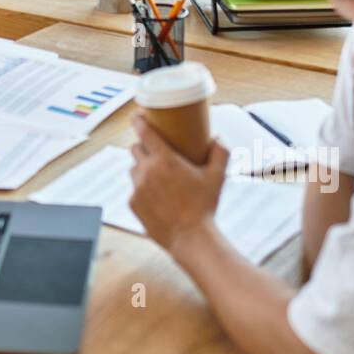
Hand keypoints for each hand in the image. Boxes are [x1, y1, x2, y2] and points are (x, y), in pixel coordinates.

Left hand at [129, 112, 227, 252]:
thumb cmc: (204, 206)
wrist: (191, 238)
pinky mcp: (133, 203)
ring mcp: (137, 188)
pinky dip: (142, 188)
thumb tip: (218, 138)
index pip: (144, 132)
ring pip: (133, 169)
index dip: (138, 120)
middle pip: (135, 149)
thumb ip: (220, 153)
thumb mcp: (217, 177)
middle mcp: (146, 171)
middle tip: (154, 149)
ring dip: (142, 167)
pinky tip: (155, 194)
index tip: (136, 115)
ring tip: (156, 174)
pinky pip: (134, 189)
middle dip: (143, 146)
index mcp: (164, 160)